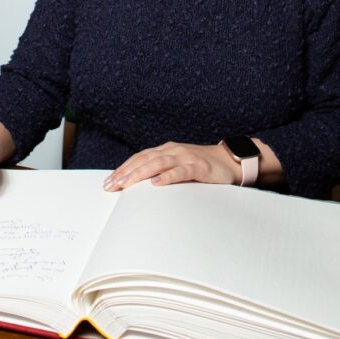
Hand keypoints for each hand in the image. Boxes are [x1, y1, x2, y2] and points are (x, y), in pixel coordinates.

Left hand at [103, 141, 242, 190]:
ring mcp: (186, 157)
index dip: (123, 169)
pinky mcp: (199, 167)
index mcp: (166, 151)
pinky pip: (181, 171)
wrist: (230, 161)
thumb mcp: (179, 168)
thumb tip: (140, 187)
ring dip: (140, 173)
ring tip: (126, 183)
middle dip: (126, 172)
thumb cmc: (202, 168)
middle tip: (111, 185)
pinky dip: (168, 176)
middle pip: (144, 159)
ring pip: (158, 163)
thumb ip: (162, 173)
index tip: (109, 182)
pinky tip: (156, 183)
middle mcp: (173, 151)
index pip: (139, 158)